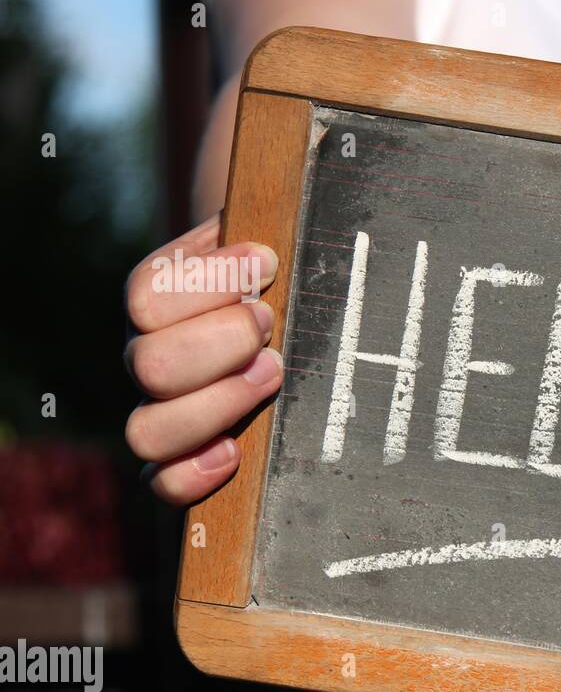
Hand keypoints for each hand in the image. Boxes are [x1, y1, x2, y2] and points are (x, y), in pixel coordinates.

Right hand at [123, 214, 282, 504]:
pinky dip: (194, 474)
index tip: (268, 262)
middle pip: (149, 366)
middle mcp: (148, 358)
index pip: (148, 295)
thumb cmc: (277, 273)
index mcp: (156, 301)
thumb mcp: (265, 233)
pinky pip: (163, 483)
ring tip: (272, 372)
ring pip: (148, 431)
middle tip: (270, 324)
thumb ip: (259, 218)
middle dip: (222, 343)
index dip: (211, 281)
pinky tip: (235, 451)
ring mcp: (161, 410)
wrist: (281, 315)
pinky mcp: (183, 457)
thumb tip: (275, 208)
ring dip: (217, 405)